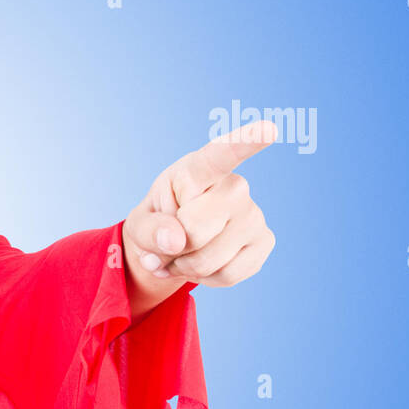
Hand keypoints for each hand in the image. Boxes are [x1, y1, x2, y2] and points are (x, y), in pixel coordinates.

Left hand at [123, 119, 276, 315]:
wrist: (177, 241)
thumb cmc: (158, 220)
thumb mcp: (139, 224)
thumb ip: (148, 230)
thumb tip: (176, 241)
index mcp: (199, 169)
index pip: (222, 154)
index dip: (246, 141)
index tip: (269, 129)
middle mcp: (234, 187)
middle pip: (196, 231)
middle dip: (172, 248)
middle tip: (168, 242)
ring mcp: (254, 214)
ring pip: (210, 260)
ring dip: (185, 267)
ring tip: (181, 255)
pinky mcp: (264, 241)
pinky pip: (227, 276)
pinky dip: (205, 279)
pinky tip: (201, 264)